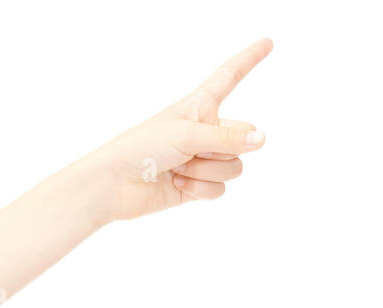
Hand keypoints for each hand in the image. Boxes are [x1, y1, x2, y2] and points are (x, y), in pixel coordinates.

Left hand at [83, 37, 272, 222]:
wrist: (114, 184)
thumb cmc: (142, 147)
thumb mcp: (187, 134)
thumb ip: (228, 138)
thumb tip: (262, 140)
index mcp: (199, 106)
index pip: (229, 77)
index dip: (249, 59)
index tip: (267, 42)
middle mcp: (204, 131)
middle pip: (243, 137)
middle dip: (224, 148)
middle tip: (190, 151)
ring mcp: (201, 160)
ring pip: (233, 167)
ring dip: (207, 171)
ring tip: (177, 168)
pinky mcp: (195, 186)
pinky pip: (219, 189)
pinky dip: (200, 189)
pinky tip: (177, 184)